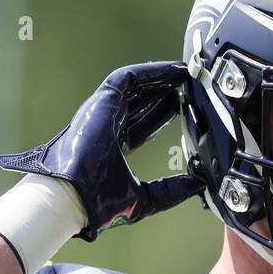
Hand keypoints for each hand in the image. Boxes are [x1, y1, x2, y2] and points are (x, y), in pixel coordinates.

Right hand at [0, 61, 203, 239]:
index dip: (163, 115)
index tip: (186, 108)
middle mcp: (107, 127)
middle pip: (140, 102)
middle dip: (164, 92)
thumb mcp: (147, 198)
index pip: (143, 126)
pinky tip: (172, 70)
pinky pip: (127, 78)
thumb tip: (199, 184)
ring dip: (160, 77)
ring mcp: (102, 112)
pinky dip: (151, 72)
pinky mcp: (101, 102)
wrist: (73, 199)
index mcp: (113, 149)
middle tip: (190, 85)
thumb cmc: (100, 204)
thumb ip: (172, 190)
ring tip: (184, 71)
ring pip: (135, 86)